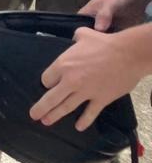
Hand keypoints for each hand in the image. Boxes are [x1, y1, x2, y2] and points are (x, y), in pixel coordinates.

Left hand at [29, 25, 150, 131]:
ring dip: (55, 115)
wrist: (128, 55)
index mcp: (63, 65)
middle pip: (51, 97)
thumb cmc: (104, 43)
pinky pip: (90, 113)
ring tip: (46, 122)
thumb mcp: (83, 34)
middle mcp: (70, 81)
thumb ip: (75, 38)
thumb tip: (75, 39)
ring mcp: (85, 92)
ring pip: (66, 107)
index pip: (47, 79)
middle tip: (34, 115)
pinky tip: (79, 127)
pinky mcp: (100, 99)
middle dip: (41, 107)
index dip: (48, 82)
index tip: (49, 84)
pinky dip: (84, 121)